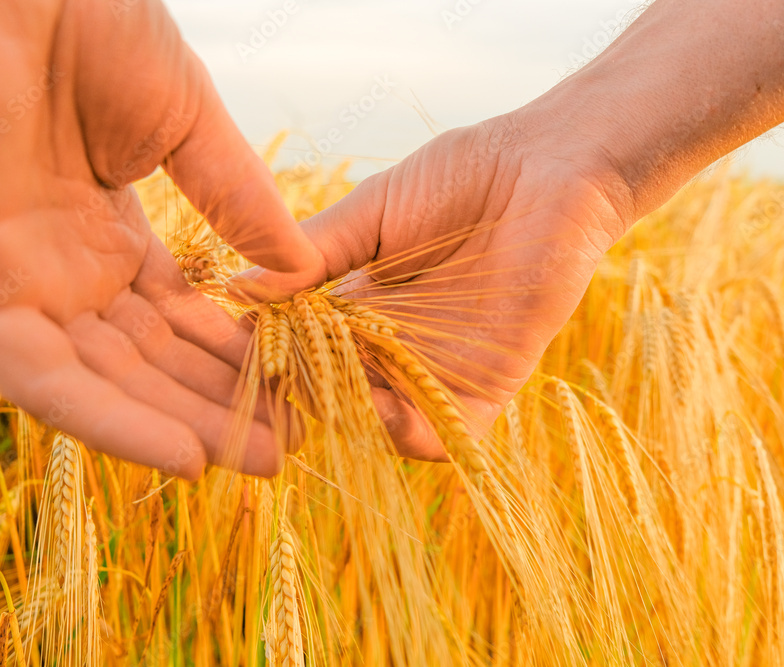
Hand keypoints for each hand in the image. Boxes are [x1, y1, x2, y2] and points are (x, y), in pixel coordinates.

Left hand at [0, 0, 322, 477]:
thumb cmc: (91, 25)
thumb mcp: (190, 126)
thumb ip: (239, 201)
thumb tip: (303, 275)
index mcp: (106, 229)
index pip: (176, 317)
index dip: (235, 356)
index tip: (296, 391)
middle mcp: (61, 266)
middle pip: (145, 358)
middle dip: (216, 404)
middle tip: (286, 448)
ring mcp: (16, 279)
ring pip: (101, 380)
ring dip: (176, 427)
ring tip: (257, 464)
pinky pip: (42, 378)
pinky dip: (109, 422)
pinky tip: (186, 458)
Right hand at [238, 111, 629, 459]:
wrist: (547, 168)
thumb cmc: (464, 176)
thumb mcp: (373, 213)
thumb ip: (316, 254)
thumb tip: (237, 285)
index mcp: (361, 308)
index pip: (304, 349)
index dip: (271, 354)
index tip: (236, 347)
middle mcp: (395, 348)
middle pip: (335, 394)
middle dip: (301, 393)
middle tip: (272, 381)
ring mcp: (439, 371)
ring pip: (379, 423)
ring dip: (346, 415)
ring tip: (321, 390)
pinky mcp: (487, 384)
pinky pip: (445, 434)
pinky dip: (408, 433)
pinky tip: (381, 407)